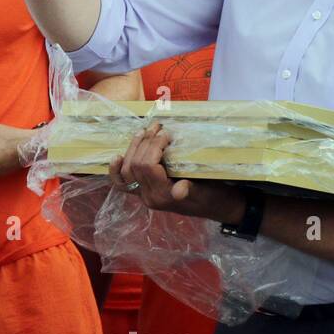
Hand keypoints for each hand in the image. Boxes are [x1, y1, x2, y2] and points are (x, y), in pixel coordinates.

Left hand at [108, 122, 244, 221]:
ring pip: (126, 170)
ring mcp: (143, 194)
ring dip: (133, 148)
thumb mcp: (206, 191)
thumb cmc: (214, 196)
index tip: (166, 133)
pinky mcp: (142, 191)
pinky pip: (122, 183)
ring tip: (144, 131)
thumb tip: (180, 190)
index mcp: (163, 195)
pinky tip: (117, 156)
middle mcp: (149, 197)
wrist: (217, 206)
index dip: (154, 146)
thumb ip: (191, 190)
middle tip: (157, 127)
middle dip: (144, 143)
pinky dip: (116, 169)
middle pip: (135, 166)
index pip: (147, 166)